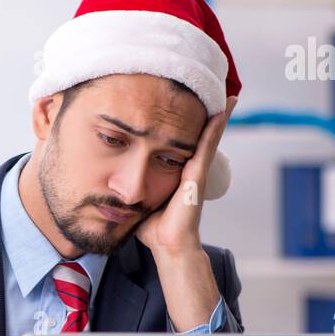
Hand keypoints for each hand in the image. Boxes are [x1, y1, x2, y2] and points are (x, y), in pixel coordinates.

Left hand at [136, 95, 236, 255]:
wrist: (168, 245)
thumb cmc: (153, 227)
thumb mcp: (137, 198)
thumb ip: (127, 187)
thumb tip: (107, 180)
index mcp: (176, 171)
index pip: (181, 140)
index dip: (185, 122)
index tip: (185, 101)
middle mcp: (189, 168)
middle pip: (198, 133)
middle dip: (205, 113)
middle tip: (216, 90)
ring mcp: (196, 171)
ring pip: (207, 135)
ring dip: (217, 114)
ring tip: (227, 92)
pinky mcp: (198, 175)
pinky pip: (207, 145)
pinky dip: (215, 128)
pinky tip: (222, 111)